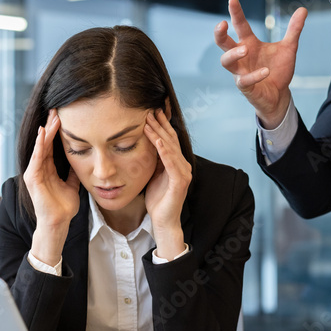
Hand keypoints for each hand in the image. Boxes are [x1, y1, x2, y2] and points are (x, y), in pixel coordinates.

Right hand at [23, 110, 79, 263]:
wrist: (59, 222)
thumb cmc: (64, 206)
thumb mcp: (72, 184)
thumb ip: (73, 172)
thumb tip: (81, 160)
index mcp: (49, 168)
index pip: (53, 145)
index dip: (58, 131)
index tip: (64, 116)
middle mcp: (40, 168)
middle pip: (46, 142)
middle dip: (51, 125)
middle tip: (57, 108)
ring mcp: (35, 172)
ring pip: (41, 147)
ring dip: (47, 131)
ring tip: (52, 117)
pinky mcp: (32, 178)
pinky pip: (37, 157)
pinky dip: (40, 145)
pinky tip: (44, 133)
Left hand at [143, 109, 190, 257]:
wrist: (163, 221)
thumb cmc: (158, 200)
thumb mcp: (154, 175)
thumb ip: (154, 161)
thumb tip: (147, 146)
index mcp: (176, 163)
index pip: (169, 140)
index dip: (161, 125)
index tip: (151, 112)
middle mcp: (183, 165)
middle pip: (171, 140)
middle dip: (160, 124)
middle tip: (151, 109)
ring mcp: (183, 173)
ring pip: (171, 148)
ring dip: (159, 133)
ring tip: (150, 120)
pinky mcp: (180, 181)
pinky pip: (171, 162)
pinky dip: (164, 150)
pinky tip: (157, 140)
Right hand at [214, 0, 306, 128]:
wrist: (280, 95)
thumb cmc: (278, 70)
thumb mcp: (288, 48)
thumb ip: (293, 30)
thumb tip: (303, 9)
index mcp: (250, 44)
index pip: (240, 25)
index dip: (236, 13)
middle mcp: (242, 57)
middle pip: (223, 43)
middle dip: (219, 34)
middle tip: (222, 24)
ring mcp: (241, 72)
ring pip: (226, 62)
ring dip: (233, 55)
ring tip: (245, 50)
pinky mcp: (246, 86)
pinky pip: (244, 80)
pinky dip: (254, 75)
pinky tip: (266, 71)